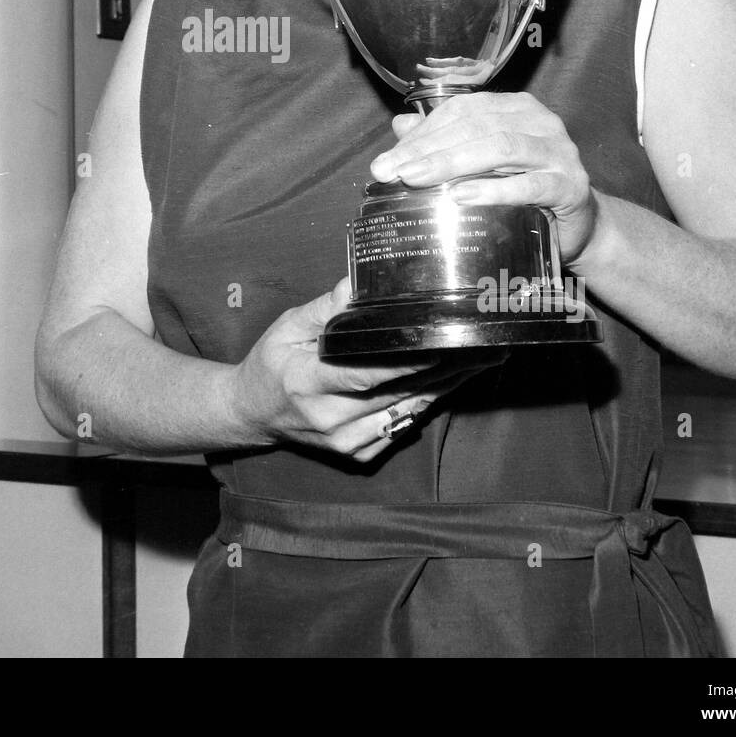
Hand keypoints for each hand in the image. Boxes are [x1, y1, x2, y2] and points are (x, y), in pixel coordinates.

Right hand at [230, 278, 503, 461]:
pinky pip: (403, 426)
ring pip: (408, 411)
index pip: (366, 373)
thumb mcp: (287, 328)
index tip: (444, 343)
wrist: (252, 414)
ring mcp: (347, 442)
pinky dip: (426, 403)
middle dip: (444, 369)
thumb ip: (325, 309)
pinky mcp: (359, 454)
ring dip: (446, 387)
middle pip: (398, 393)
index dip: (408, 361)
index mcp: (308, 383)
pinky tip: (450, 382)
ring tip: (480, 361)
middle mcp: (331, 419)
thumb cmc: (271, 364)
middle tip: (483, 346)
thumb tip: (356, 282)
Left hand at [368, 92, 598, 262]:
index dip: (421, 134)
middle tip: (392, 173)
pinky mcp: (571, 184)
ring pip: (500, 147)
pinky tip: (462, 197)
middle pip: (475, 127)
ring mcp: (559, 150)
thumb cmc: (525, 191)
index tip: (386, 162)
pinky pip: (530, 184)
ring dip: (453, 163)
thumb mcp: (481, 165)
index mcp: (514, 108)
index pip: (460, 111)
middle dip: (428, 150)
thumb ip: (444, 142)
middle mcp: (539, 121)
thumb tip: (400, 126)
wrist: (579, 227)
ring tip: (417, 180)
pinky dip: (494, 190)